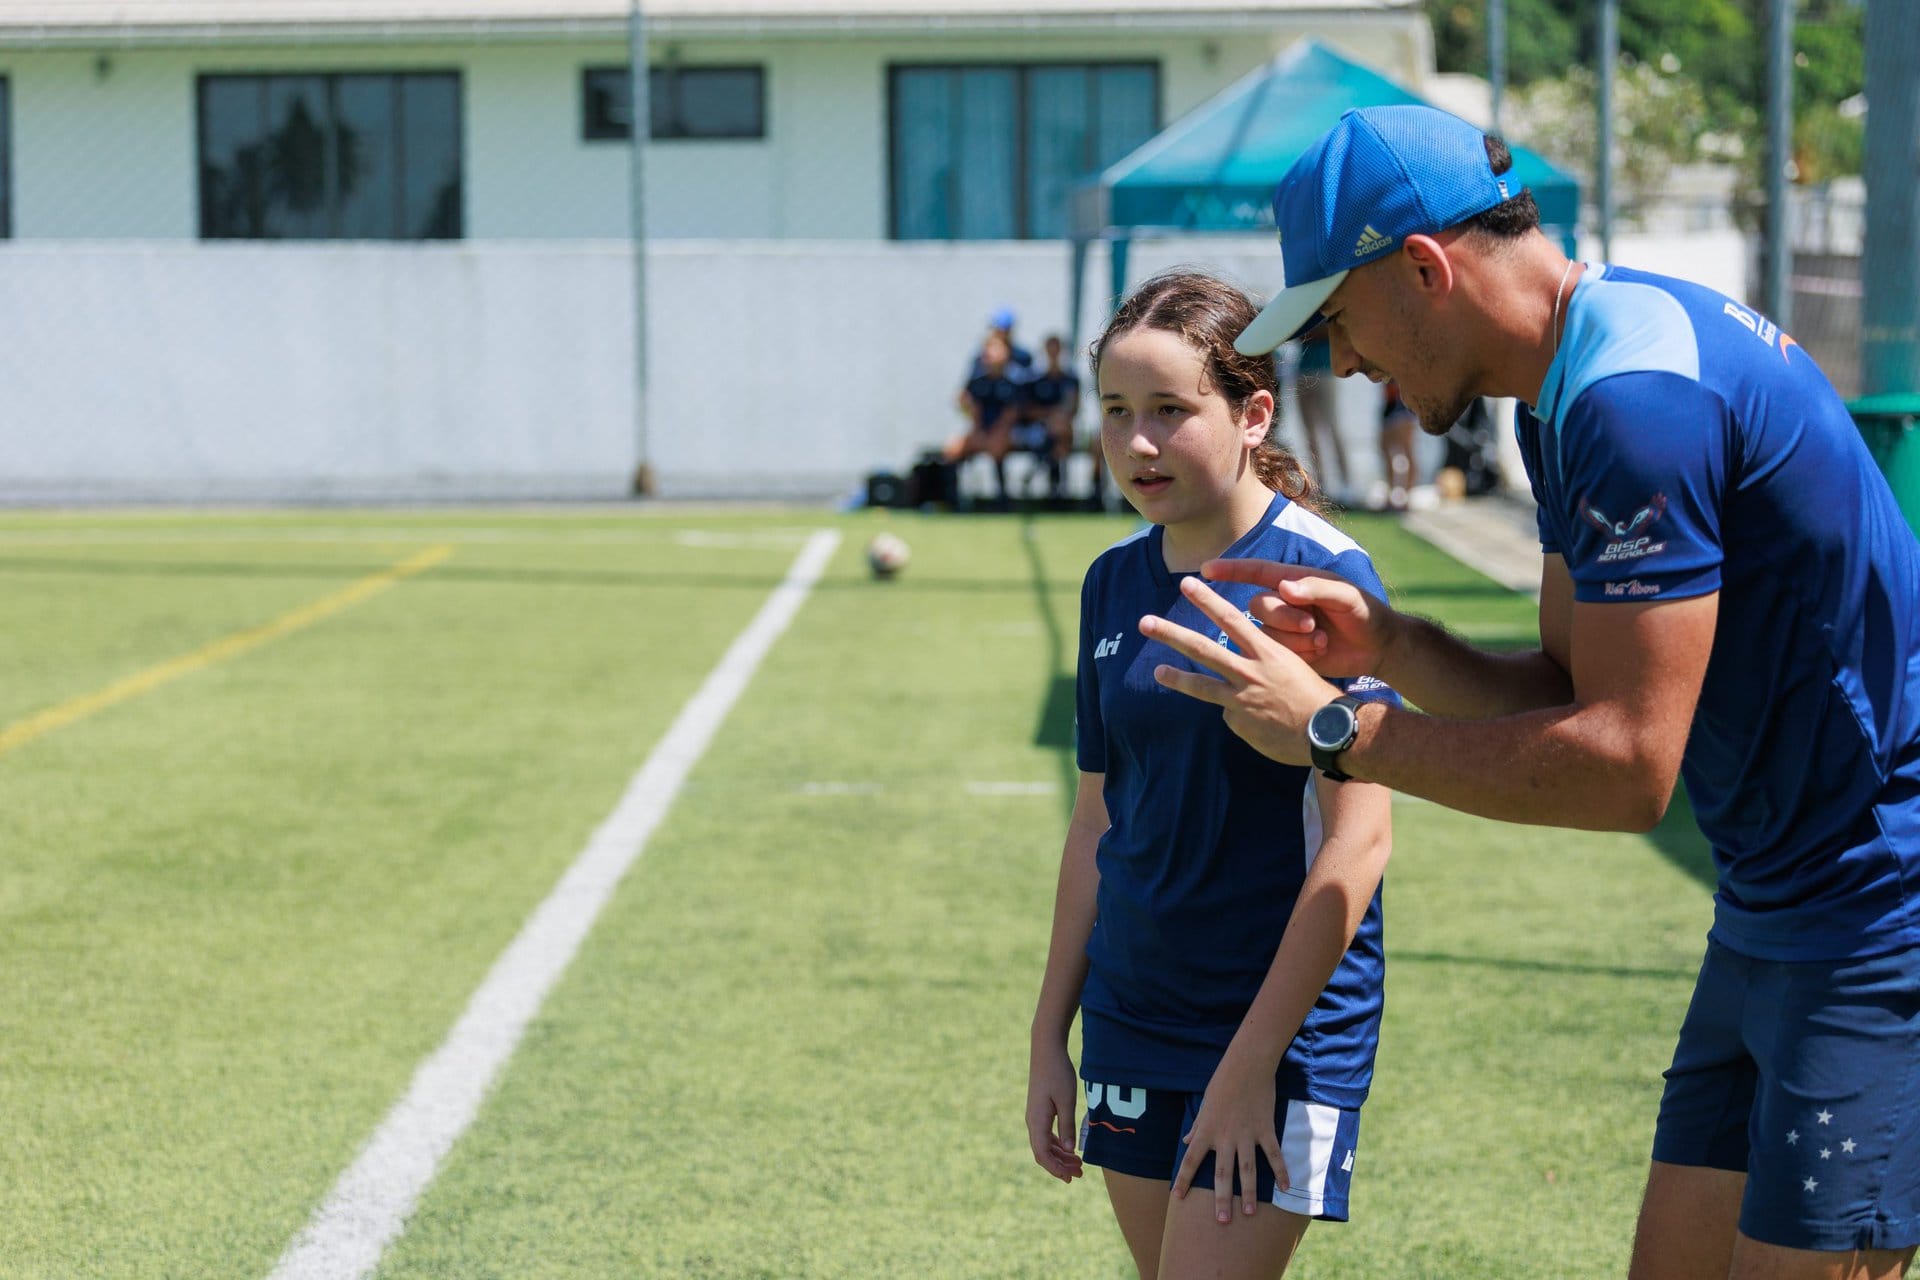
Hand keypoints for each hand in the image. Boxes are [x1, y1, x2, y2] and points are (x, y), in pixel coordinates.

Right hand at [1026, 1043, 1084, 1183]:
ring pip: (1045, 1144)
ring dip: (1060, 1156)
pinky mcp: (1040, 1110)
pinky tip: (1070, 1148)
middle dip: (1060, 1166)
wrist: (1046, 1049)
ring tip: (1078, 1164)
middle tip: (1080, 1174)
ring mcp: (1035, 1115)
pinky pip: (1046, 1134)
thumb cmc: (1058, 1072)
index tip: (1070, 1178)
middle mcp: (1033, 1121)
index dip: (1055, 1169)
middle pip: (1043, 1152)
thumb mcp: (1067, 1100)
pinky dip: (1057, 1145)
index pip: (1042, 1154)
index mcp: (1037, 1121)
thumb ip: (1067, 1126)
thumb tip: (1068, 1151)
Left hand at [1142, 577, 1342, 767]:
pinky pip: (1231, 715)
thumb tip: (1248, 670)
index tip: (1188, 584)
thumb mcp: (1296, 665)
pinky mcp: (1239, 723)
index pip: (1232, 618)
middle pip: (1203, 648)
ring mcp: (1240, 699)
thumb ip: (1267, 663)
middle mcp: (1249, 672)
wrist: (1330, 730)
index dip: (1207, 600)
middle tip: (1146, 622)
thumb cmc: (1319, 696)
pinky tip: (1263, 725)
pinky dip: (1243, 717)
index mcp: (1267, 651)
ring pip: (1201, 686)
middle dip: (1171, 634)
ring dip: (1175, 677)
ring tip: (1156, 671)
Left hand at [1171, 1047, 1287, 1222]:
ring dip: (1249, 1193)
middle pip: (1222, 1173)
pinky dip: (1281, 1171)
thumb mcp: (1205, 1105)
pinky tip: (1286, 1187)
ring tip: (1250, 1213)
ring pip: (1248, 1170)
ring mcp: (1247, 1135)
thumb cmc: (1222, 1083)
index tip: (1177, 1199)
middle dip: (1221, 1198)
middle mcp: (1225, 1137)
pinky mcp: (1265, 1129)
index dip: (1183, 1180)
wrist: (1247, 1064)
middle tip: (1221, 1221)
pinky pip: (1274, 1154)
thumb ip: (1197, 1126)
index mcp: (1206, 1130)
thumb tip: (1186, 1140)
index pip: (1190, 1160)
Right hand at [1202, 558, 1397, 680]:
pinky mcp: (1287, 652)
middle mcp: (1284, 603)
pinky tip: (1320, 651)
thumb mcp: (1346, 595)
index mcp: (1295, 581)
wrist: (1379, 647)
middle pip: (1258, 606)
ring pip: (1265, 632)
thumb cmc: (1366, 612)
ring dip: (1294, 638)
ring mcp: (1284, 629)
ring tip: (1322, 640)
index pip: (1255, 571)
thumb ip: (1316, 587)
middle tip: (1312, 624)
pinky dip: (1298, 652)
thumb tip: (1284, 587)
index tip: (1204, 570)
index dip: (1229, 570)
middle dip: (1283, 617)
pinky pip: (1275, 652)